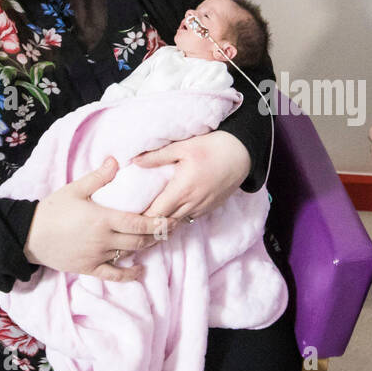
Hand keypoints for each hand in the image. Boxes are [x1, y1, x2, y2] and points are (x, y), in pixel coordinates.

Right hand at [23, 157, 175, 281]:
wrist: (28, 235)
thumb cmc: (52, 210)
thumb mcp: (74, 189)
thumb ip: (98, 177)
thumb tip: (116, 160)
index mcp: (103, 219)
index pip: (139, 223)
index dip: (159, 222)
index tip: (172, 219)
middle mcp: (104, 240)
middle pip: (139, 240)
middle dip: (158, 235)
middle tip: (172, 228)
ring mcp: (97, 256)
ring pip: (129, 254)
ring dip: (146, 248)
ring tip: (158, 239)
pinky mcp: (89, 268)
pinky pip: (113, 275)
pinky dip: (128, 275)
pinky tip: (140, 271)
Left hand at [134, 130, 249, 220]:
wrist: (242, 153)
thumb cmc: (211, 147)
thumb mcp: (182, 147)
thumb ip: (157, 156)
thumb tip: (134, 162)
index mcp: (182, 190)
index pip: (155, 215)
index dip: (141, 218)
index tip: (129, 215)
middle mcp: (192, 204)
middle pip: (165, 223)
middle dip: (150, 223)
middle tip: (135, 218)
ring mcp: (203, 208)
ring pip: (178, 222)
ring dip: (165, 221)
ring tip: (151, 215)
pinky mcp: (211, 207)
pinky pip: (190, 217)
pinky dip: (179, 216)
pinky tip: (171, 208)